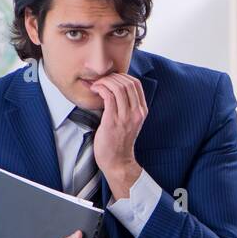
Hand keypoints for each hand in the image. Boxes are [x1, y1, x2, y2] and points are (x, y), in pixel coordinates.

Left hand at [89, 73, 146, 197]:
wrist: (117, 161)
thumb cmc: (119, 142)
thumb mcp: (130, 122)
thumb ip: (127, 107)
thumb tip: (115, 90)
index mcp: (141, 111)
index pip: (136, 84)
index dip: (122, 76)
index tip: (111, 79)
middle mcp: (136, 113)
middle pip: (127, 82)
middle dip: (111, 77)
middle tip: (101, 80)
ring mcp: (125, 117)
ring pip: (118, 87)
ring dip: (104, 82)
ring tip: (96, 85)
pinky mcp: (113, 121)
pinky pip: (108, 96)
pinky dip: (100, 89)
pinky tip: (95, 90)